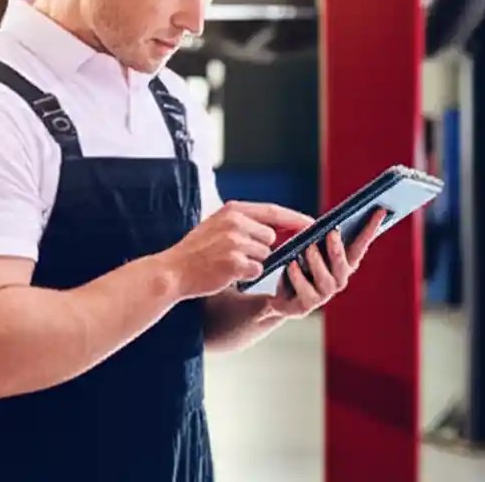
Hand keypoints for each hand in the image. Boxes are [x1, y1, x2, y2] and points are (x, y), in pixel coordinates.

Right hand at [161, 201, 314, 297]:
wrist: (173, 271)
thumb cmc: (197, 250)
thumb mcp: (218, 225)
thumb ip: (245, 223)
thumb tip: (279, 229)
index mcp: (231, 210)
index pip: (273, 210)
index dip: (295, 218)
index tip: (312, 224)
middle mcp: (235, 223)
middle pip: (271, 236)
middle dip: (263, 248)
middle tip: (238, 254)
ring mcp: (235, 243)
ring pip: (265, 254)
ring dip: (253, 262)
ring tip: (228, 262)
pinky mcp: (235, 263)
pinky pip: (256, 270)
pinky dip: (246, 274)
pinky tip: (227, 273)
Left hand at [267, 208, 387, 318]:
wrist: (278, 299)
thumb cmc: (298, 266)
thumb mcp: (309, 249)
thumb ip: (322, 237)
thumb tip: (330, 222)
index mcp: (343, 264)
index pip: (360, 245)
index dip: (371, 229)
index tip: (380, 210)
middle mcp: (338, 280)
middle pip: (343, 264)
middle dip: (338, 247)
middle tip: (333, 231)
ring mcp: (323, 294)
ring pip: (324, 278)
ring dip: (317, 261)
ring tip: (308, 247)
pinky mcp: (306, 305)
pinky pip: (304, 290)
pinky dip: (298, 276)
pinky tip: (291, 264)